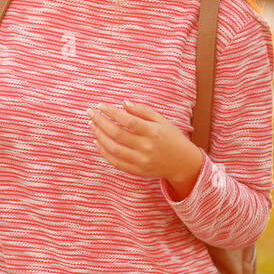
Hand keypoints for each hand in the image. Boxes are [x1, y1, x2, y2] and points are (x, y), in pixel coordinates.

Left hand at [86, 101, 202, 197]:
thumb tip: (124, 103)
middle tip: (90, 113)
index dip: (112, 112)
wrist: (182, 162)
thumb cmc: (170, 137)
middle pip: (117, 134)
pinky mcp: (136, 170)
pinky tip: (97, 141)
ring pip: (113, 148)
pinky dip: (103, 152)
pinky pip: (115, 162)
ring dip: (99, 136)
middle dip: (100, 122)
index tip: (100, 105)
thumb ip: (143, 111)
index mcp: (153, 132)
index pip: (128, 120)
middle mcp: (146, 147)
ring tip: (92, 125)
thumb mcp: (162, 120)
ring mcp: (141, 160)